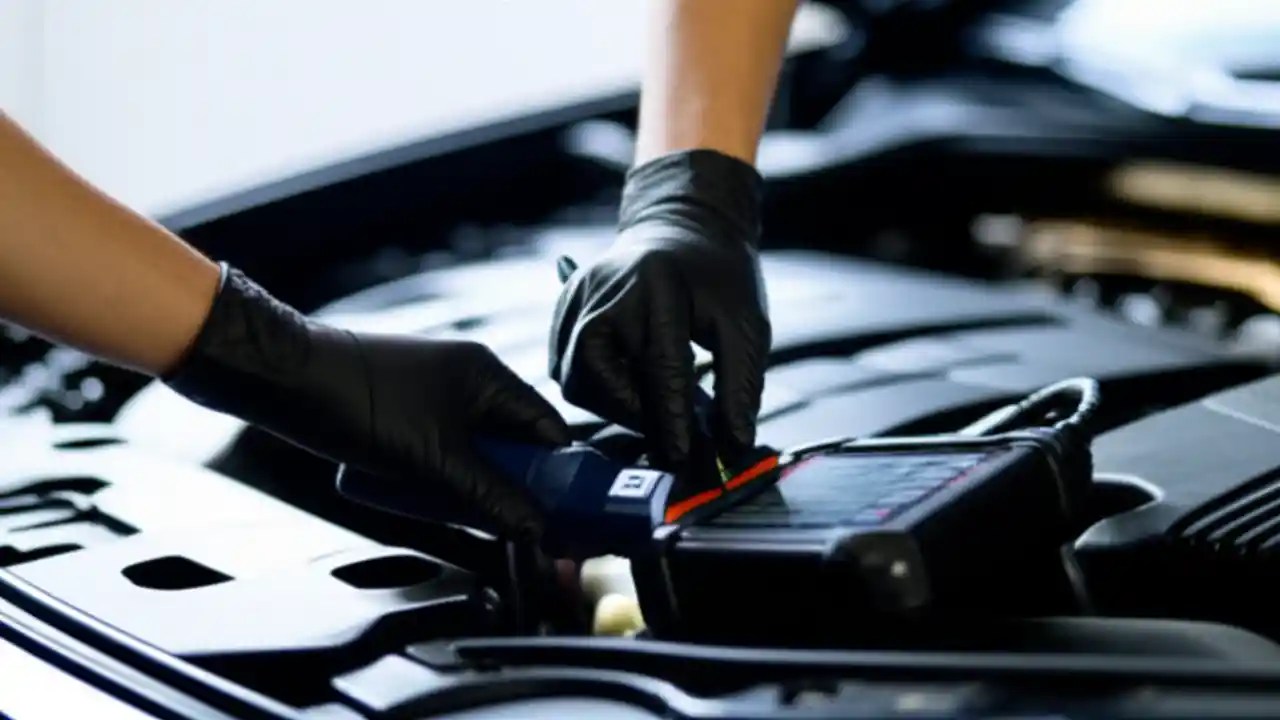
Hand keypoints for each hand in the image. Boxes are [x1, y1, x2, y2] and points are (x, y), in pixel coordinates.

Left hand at [165, 265, 570, 540]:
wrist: (283, 378)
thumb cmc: (360, 405)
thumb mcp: (436, 463)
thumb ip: (492, 497)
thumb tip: (537, 527)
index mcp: (489, 376)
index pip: (547, 430)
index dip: (558, 475)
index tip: (559, 514)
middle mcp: (468, 376)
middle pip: (511, 442)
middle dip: (506, 483)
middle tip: (501, 520)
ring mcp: (434, 387)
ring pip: (473, 448)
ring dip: (467, 481)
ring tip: (448, 505)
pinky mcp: (405, 402)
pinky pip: (441, 444)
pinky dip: (437, 471)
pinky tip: (417, 491)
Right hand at [550, 150, 769, 469]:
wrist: (683, 226)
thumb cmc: (718, 275)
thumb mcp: (745, 324)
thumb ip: (740, 385)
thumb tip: (734, 445)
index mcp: (657, 281)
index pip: (660, 365)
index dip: (672, 418)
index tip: (683, 456)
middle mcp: (605, 288)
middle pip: (596, 374)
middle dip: (630, 414)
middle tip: (666, 434)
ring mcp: (576, 297)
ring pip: (575, 378)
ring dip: (613, 404)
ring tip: (652, 408)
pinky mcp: (563, 309)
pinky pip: (565, 367)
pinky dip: (597, 388)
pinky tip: (629, 387)